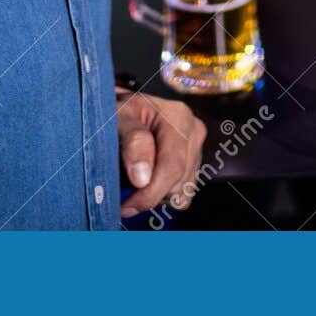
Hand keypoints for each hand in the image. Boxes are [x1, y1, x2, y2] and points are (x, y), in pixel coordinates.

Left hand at [116, 90, 206, 218]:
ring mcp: (197, 149)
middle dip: (149, 195)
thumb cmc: (119, 111)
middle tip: (123, 196)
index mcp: (179, 118)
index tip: (124, 205)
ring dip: (157, 195)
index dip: (148, 193)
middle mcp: (194, 132)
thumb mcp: (118, 117)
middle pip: (178, 183)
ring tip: (135, 180)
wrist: (125, 109)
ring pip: (182, 193)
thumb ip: (132, 141)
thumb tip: (142, 179)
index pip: (171, 167)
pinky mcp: (194, 164)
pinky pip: (183, 195)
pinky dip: (164, 195)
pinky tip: (149, 181)